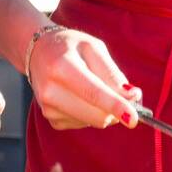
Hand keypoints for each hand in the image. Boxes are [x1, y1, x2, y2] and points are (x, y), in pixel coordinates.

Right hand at [27, 26, 141, 129]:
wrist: (38, 52)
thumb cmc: (70, 47)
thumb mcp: (94, 48)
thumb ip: (113, 73)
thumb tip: (132, 97)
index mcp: (62, 67)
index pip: (93, 93)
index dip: (115, 106)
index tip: (133, 118)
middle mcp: (51, 91)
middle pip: (96, 115)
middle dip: (116, 109)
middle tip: (123, 94)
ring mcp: (48, 108)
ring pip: (93, 122)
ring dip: (103, 110)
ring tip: (93, 86)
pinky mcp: (50, 119)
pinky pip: (83, 124)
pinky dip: (90, 112)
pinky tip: (80, 95)